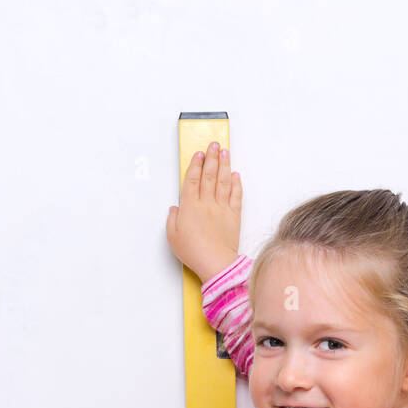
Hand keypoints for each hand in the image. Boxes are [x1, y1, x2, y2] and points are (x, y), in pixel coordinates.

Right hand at [166, 142, 242, 284]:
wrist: (215, 263)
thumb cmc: (193, 251)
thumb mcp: (172, 236)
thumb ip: (172, 219)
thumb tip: (175, 208)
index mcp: (190, 206)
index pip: (192, 179)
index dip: (196, 164)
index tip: (199, 153)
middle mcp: (206, 203)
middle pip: (209, 175)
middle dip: (212, 157)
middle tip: (214, 145)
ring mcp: (222, 208)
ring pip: (223, 181)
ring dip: (224, 165)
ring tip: (225, 152)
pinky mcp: (234, 216)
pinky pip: (236, 196)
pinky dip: (236, 184)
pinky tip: (235, 175)